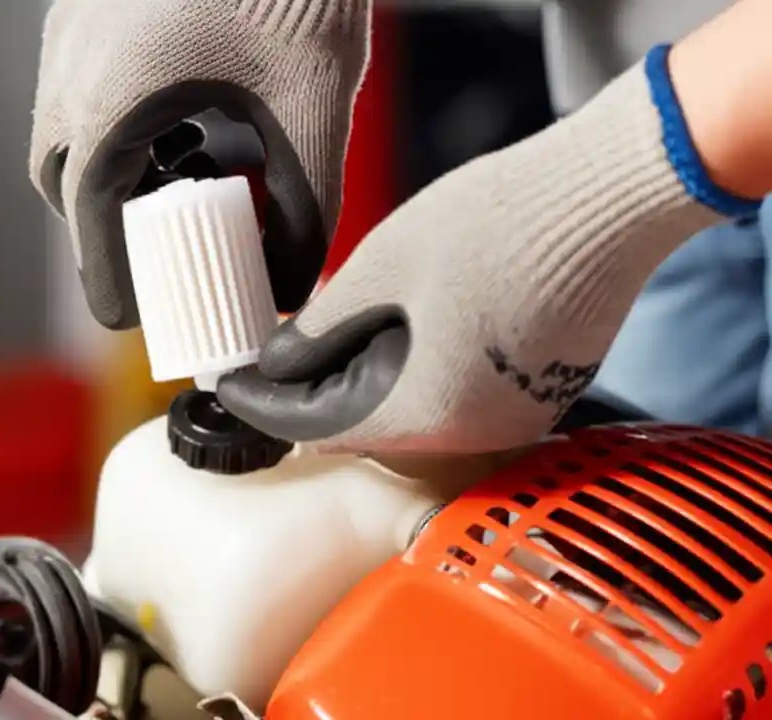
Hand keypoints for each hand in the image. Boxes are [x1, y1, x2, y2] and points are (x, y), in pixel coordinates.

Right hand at [29, 0, 370, 328]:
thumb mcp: (312, 110)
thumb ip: (304, 209)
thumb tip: (293, 289)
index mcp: (112, 101)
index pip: (90, 217)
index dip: (107, 274)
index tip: (124, 315)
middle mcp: (73, 67)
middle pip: (64, 179)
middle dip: (105, 223)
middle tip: (161, 248)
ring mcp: (72, 29)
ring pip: (65, 129)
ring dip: (108, 169)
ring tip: (181, 179)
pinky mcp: (86, 4)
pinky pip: (79, 84)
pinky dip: (115, 121)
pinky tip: (181, 117)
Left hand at [218, 50, 752, 453]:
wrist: (609, 196)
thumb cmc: (499, 222)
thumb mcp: (381, 266)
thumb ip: (318, 327)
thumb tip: (275, 363)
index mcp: (431, 411)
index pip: (320, 429)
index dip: (267, 404)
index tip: (233, 383)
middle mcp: (478, 436)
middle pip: (367, 431)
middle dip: (313, 395)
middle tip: (273, 353)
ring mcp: (517, 420)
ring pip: (412, 419)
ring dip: (363, 385)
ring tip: (326, 336)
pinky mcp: (540, 395)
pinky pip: (457, 403)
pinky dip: (414, 376)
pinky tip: (396, 331)